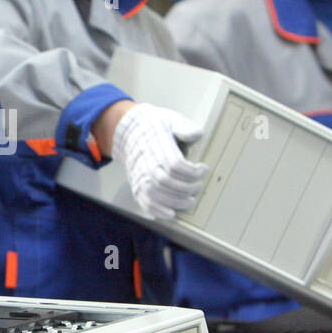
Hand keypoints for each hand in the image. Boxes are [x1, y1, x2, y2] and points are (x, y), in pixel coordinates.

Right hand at [112, 102, 206, 218]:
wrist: (128, 131)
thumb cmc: (153, 125)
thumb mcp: (170, 119)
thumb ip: (185, 127)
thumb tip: (196, 135)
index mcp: (156, 145)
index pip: (175, 164)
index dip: (192, 171)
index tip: (203, 169)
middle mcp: (146, 162)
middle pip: (166, 181)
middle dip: (187, 187)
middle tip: (199, 186)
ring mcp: (139, 175)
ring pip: (156, 194)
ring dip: (175, 202)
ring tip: (190, 201)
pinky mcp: (136, 184)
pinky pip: (144, 201)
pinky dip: (157, 210)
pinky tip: (170, 213)